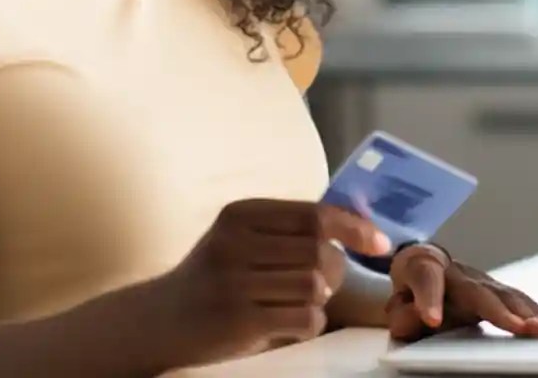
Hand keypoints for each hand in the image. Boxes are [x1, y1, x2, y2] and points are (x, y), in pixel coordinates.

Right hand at [156, 200, 390, 366]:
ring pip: (315, 285)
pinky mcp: (239, 321)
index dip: (354, 228)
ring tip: (301, 303)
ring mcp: (234, 283)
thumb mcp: (240, 238)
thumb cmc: (213, 277)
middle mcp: (234, 243)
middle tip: (324, 284)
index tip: (379, 243)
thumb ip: (288, 228)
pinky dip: (310, 324)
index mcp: (239, 214)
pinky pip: (305, 319)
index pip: (314, 214)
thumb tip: (359, 224)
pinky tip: (290, 324)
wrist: (157, 320)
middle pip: (320, 251)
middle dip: (336, 270)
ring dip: (320, 299)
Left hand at [385, 245, 537, 340]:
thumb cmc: (412, 287)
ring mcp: (482, 279)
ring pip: (506, 295)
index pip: (426, 282)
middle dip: (502, 310)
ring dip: (529, 312)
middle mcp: (459, 272)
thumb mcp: (395, 302)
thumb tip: (419, 319)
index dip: (429, 300)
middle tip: (521, 328)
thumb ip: (402, 313)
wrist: (423, 262)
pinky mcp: (498, 290)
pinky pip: (520, 299)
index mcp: (426, 270)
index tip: (432, 319)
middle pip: (480, 291)